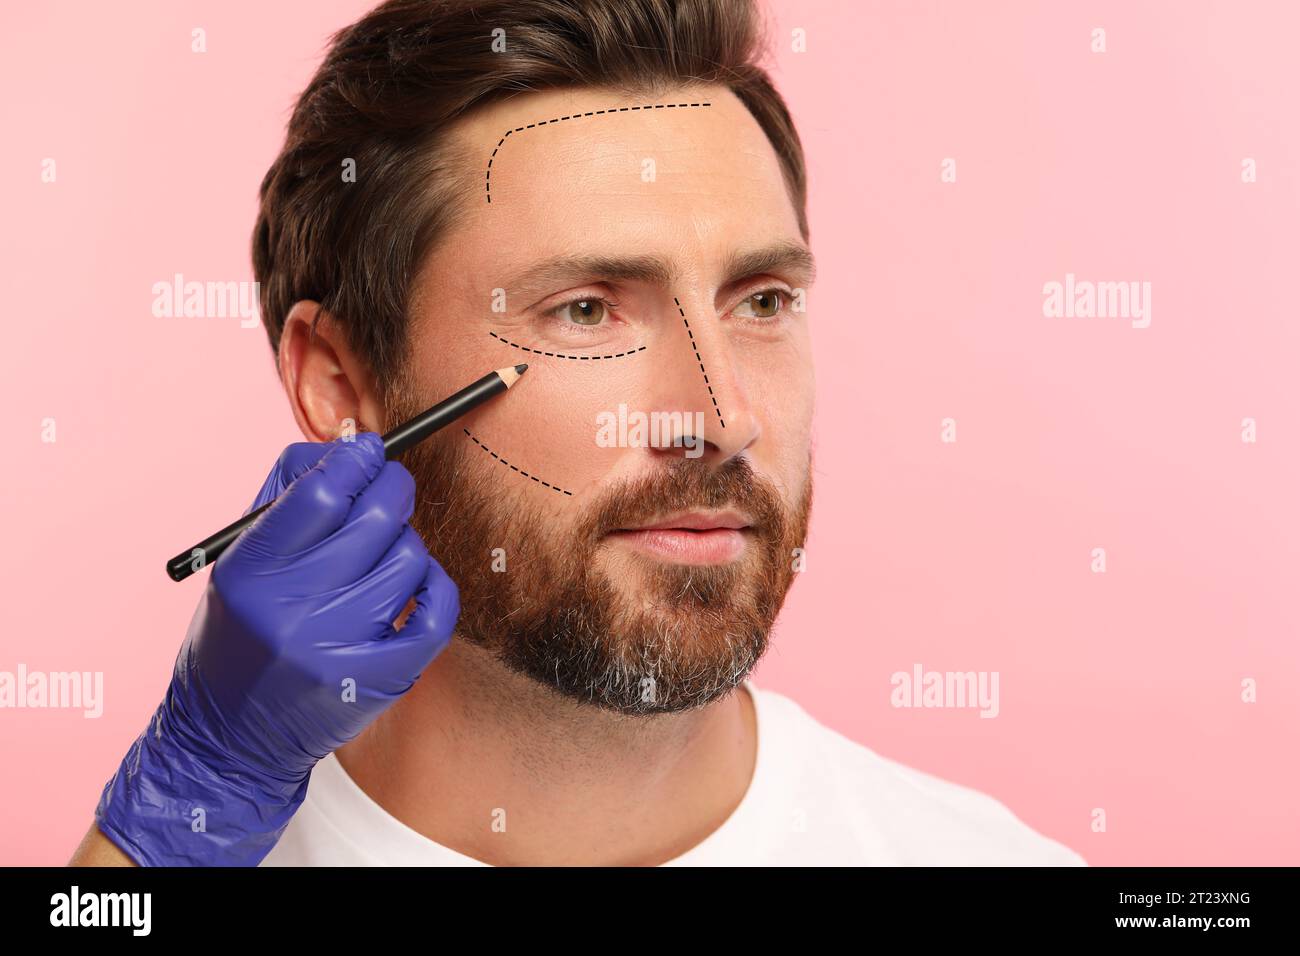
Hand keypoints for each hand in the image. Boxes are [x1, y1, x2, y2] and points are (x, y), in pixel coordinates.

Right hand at [95, 432, 457, 865]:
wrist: (229, 740)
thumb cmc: (239, 636)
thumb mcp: (238, 563)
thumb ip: (286, 498)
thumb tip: (346, 448)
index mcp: (252, 571)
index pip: (321, 490)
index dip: (355, 460)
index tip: (368, 451)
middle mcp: (293, 609)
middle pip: (375, 517)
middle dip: (393, 489)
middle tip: (391, 489)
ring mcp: (339, 648)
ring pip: (409, 558)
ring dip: (406, 546)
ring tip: (383, 557)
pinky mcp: (379, 678)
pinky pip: (437, 609)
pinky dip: (435, 586)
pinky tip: (417, 584)